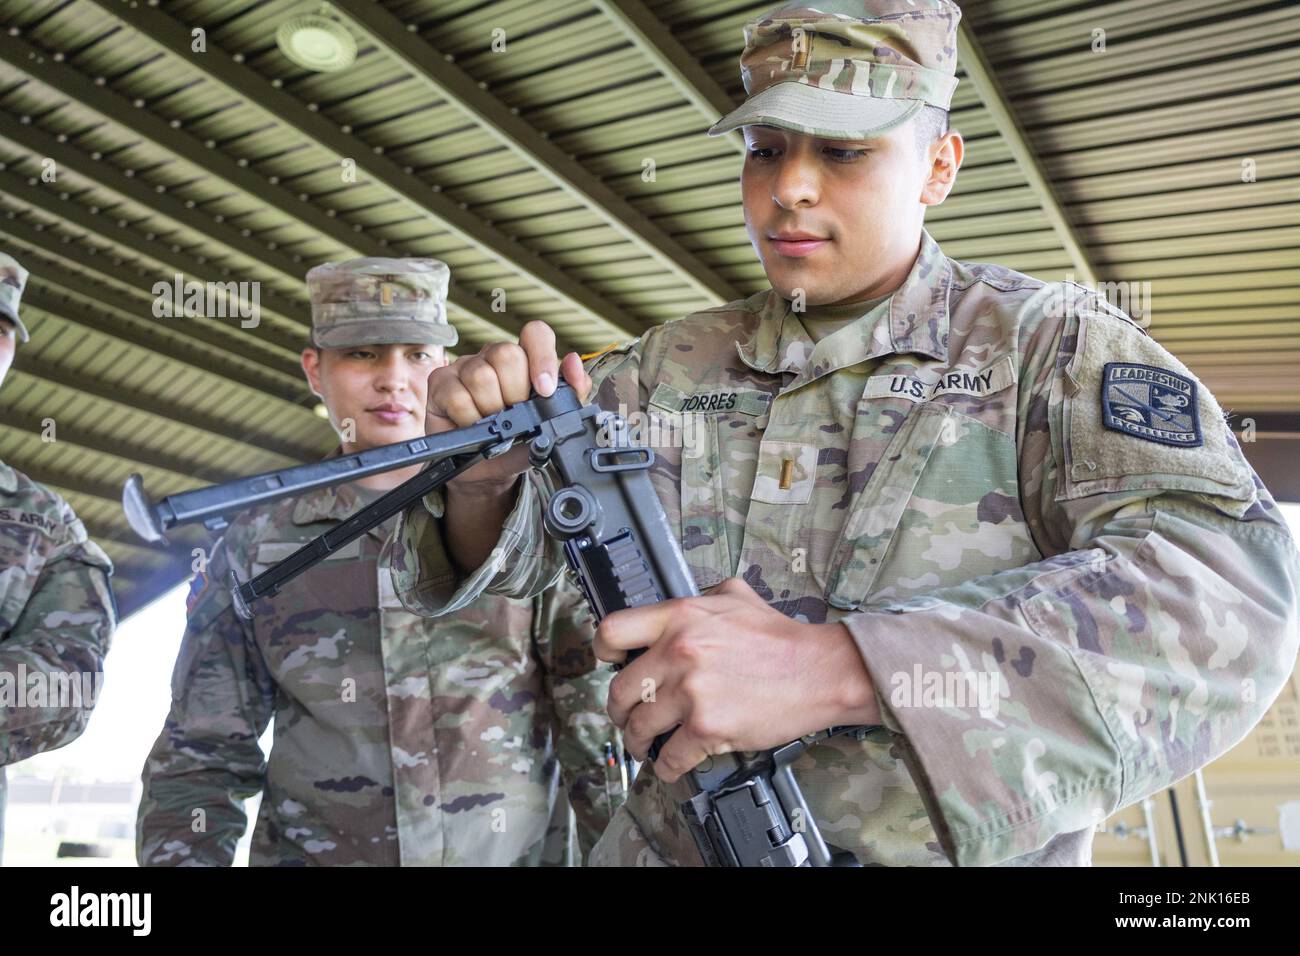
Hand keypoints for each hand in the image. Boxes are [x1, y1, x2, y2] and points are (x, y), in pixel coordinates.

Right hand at [425, 320, 592, 491]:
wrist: (487, 471)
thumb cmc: (516, 442)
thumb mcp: (549, 424)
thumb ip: (571, 394)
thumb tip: (574, 362)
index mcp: (524, 361)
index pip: (535, 334)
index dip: (542, 357)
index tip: (544, 390)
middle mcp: (493, 357)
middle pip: (507, 354)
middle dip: (515, 394)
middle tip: (513, 415)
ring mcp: (465, 366)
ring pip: (481, 376)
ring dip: (491, 410)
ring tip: (492, 423)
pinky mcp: (440, 381)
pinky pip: (457, 395)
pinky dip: (469, 419)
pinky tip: (472, 425)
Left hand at [596, 577, 879, 782]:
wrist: (819, 670)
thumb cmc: (781, 638)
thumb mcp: (736, 596)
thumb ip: (701, 598)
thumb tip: (682, 604)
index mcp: (679, 616)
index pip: (612, 631)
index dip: (603, 653)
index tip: (608, 665)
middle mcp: (678, 651)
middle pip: (619, 689)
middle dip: (619, 710)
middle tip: (627, 717)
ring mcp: (691, 691)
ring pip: (639, 727)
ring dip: (638, 742)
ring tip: (645, 745)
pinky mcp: (707, 727)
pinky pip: (669, 756)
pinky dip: (667, 767)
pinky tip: (672, 764)